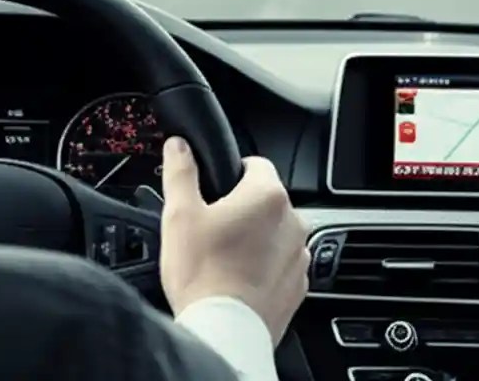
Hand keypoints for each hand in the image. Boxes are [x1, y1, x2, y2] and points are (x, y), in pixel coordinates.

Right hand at [159, 136, 310, 345]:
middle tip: (212, 230)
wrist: (224, 332)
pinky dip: (264, 268)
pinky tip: (238, 280)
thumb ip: (181, 173)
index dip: (232, 174)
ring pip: (275, 234)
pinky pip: (281, 264)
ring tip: (223, 259)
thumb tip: (179, 146)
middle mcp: (292, 221)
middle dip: (242, 210)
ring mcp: (299, 254)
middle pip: (265, 201)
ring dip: (256, 239)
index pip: (256, 165)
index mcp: (267, 195)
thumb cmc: (202, 274)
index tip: (215, 193)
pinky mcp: (299, 284)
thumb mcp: (180, 215)